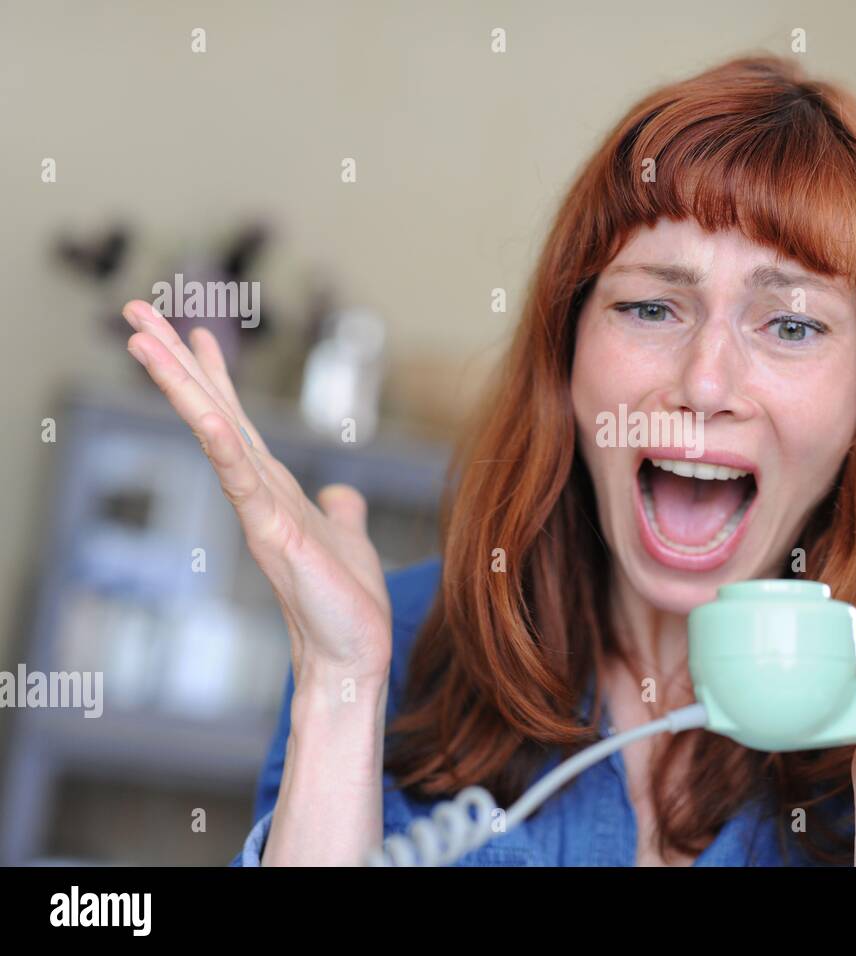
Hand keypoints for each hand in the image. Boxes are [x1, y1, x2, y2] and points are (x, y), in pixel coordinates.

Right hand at [120, 300, 391, 684]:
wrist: (351, 653)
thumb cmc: (345, 601)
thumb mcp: (347, 539)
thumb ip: (341, 513)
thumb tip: (342, 495)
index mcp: (275, 488)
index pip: (238, 420)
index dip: (218, 377)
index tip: (198, 331)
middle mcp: (259, 492)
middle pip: (212, 413)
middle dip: (175, 363)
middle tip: (136, 311)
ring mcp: (259, 510)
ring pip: (214, 434)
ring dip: (181, 386)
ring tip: (142, 339)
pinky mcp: (273, 534)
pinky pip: (244, 481)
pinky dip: (226, 447)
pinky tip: (209, 415)